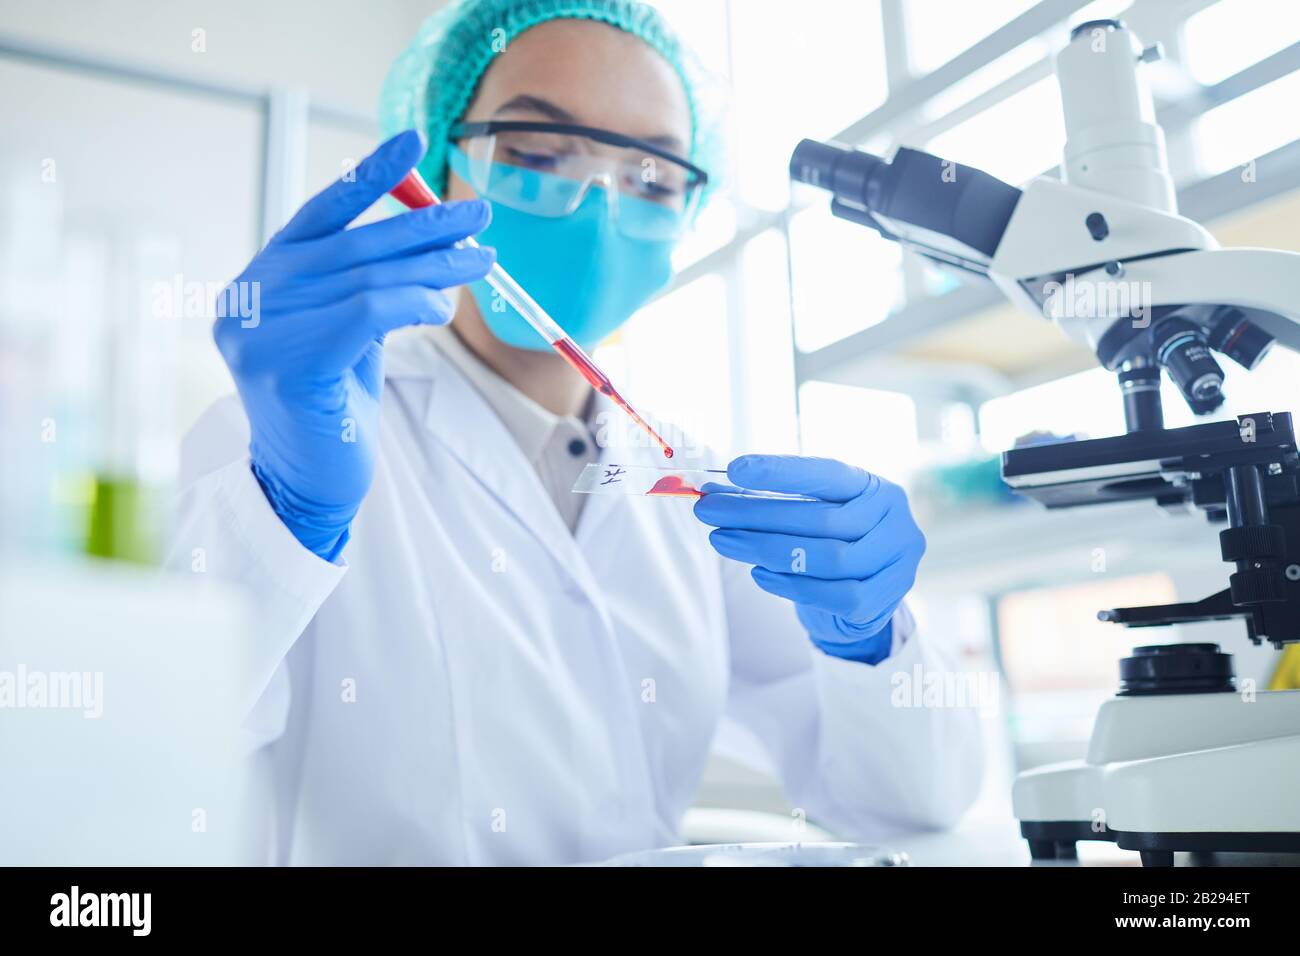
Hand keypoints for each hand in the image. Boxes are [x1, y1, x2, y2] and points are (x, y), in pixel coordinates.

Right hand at [213, 130, 494, 559]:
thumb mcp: (347, 328)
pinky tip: (442, 306)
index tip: (415, 140)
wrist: (309, 480)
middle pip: (353, 246)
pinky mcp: (285, 365)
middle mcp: (248, 298)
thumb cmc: (334, 403)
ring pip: (368, 278)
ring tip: (482, 263)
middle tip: (479, 216)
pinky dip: (413, 302)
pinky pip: (367, 312)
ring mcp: (258, 332)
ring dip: (436, 267)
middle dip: (424, 227)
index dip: (369, 176)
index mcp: (259, 280)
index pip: (319, 214)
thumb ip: (367, 280)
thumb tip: (434, 226)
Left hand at [694, 455, 924, 663]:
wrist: (862, 594)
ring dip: (766, 549)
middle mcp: (892, 516)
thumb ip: (773, 500)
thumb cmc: (828, 542)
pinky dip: (792, 585)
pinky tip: (759, 574)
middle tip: (708, 511)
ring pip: (827, 557)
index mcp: (872, 485)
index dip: (782, 472)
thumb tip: (715, 494)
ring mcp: (896, 558)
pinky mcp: (885, 597)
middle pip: (820, 518)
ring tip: (723, 541)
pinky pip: (834, 594)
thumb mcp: (809, 512)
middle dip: (757, 514)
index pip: (827, 473)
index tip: (734, 470)